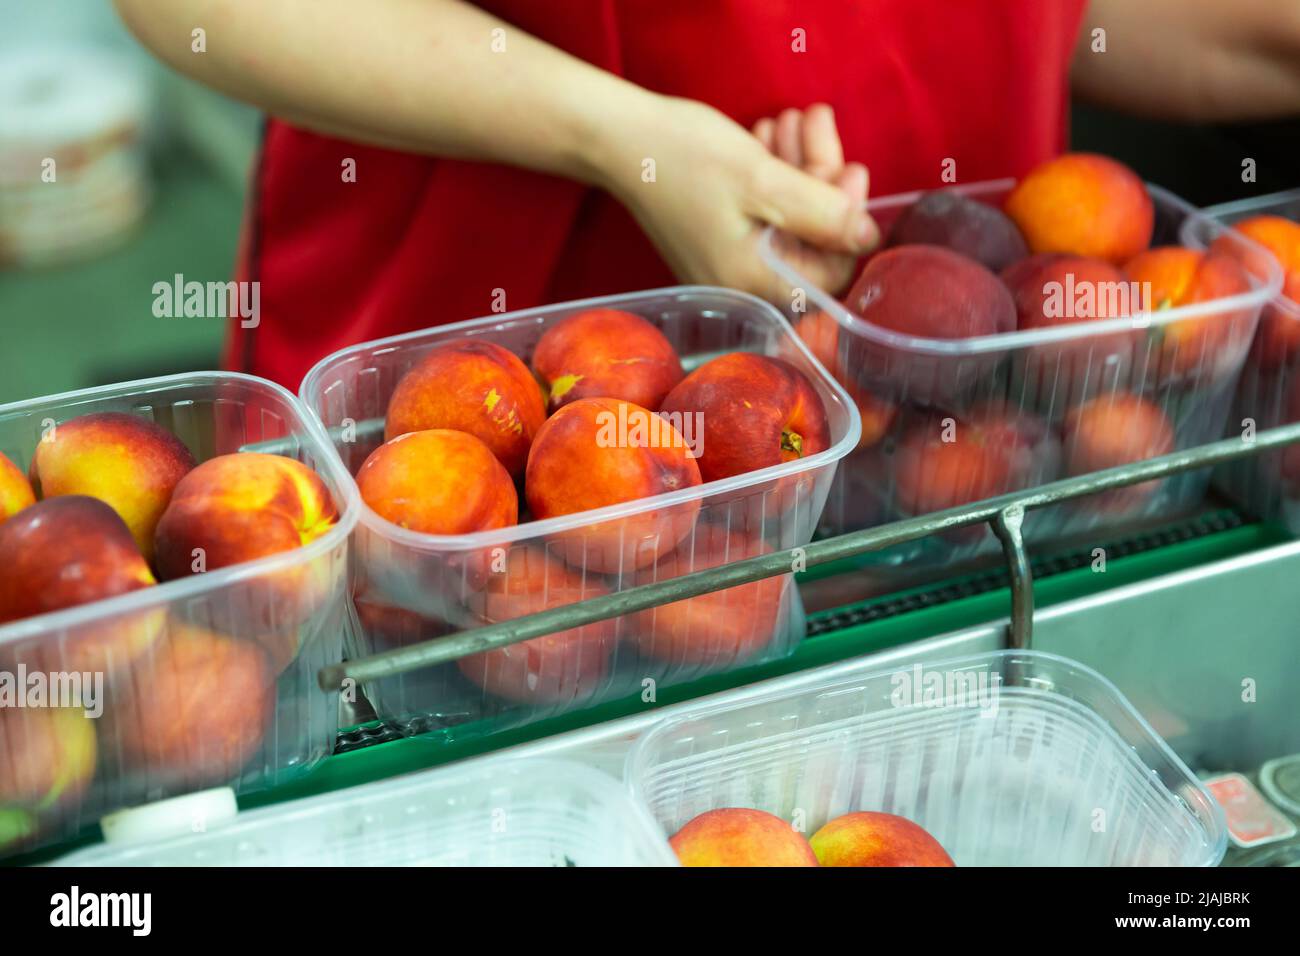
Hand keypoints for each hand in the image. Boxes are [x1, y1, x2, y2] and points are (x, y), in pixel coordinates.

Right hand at [594, 96, 878, 300]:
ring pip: (789, 221)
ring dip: (800, 166)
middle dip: (823, 180)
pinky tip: (769, 136)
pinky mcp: (719, 237)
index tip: (849, 171)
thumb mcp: (765, 181)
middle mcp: (742, 283)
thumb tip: (870, 238)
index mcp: (754, 282)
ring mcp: (728, 260)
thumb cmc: (686, 159)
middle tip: (815, 125)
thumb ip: (823, 214)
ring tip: (792, 119)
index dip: (848, 223)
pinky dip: (774, 174)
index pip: (832, 273)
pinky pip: (763, 213)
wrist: (617, 139)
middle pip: (811, 243)